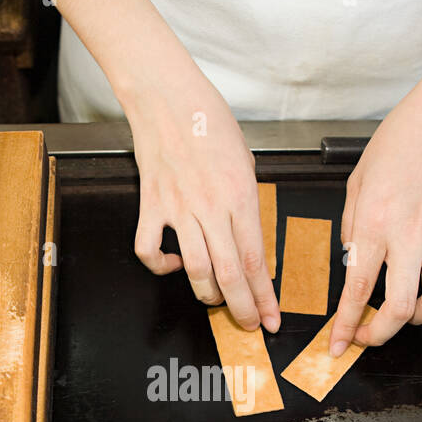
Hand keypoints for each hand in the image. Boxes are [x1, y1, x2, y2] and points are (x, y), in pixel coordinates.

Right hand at [126, 70, 279, 332]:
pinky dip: (160, 266)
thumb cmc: (210, 120)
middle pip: (230, 274)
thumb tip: (249, 236)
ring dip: (208, 295)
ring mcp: (178, 208)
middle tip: (249, 324)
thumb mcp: (245, 161)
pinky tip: (174, 264)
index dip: (265, 296)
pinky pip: (149, 249)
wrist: (167, 96)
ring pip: (195, 270)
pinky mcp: (151, 204)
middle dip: (242, 308)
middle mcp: (211, 207)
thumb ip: (247, 202)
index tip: (271, 317)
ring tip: (216, 302)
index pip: (256, 260)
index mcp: (241, 196)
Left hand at [329, 87, 421, 355]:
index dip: (345, 325)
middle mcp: (409, 238)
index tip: (338, 346)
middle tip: (368, 337)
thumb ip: (352, 228)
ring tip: (407, 311)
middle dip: (380, 334)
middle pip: (399, 308)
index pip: (357, 289)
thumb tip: (353, 261)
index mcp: (375, 225)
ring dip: (421, 317)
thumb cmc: (397, 144)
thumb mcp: (355, 183)